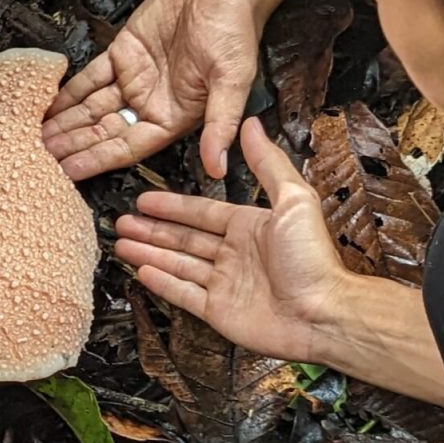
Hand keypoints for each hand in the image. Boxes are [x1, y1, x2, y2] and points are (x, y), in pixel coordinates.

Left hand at [43, 0, 265, 181]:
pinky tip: (47, 104)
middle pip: (102, 132)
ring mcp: (134, 79)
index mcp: (173, 118)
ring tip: (33, 137)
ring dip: (65, 122)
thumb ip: (220, 124)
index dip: (96, 160)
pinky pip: (90, 77)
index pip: (127, 147)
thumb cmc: (236, 32)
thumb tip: (218, 169)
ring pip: (92, 107)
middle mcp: (150, 103)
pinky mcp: (122, 53)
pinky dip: (68, 91)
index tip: (67, 172)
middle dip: (71, 145)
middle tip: (35, 157)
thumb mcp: (233, 80)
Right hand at [114, 115, 348, 361]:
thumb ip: (267, 164)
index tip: (146, 200)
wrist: (321, 314)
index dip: (172, 206)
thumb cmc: (313, 260)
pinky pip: (183, 293)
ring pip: (177, 263)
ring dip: (149, 253)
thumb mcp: (294, 200)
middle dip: (152, 229)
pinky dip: (162, 283)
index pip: (201, 212)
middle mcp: (235, 254)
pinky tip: (142, 272)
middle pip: (183, 238)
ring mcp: (224, 284)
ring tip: (122, 245)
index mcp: (250, 226)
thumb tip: (253, 127)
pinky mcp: (218, 311)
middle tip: (123, 222)